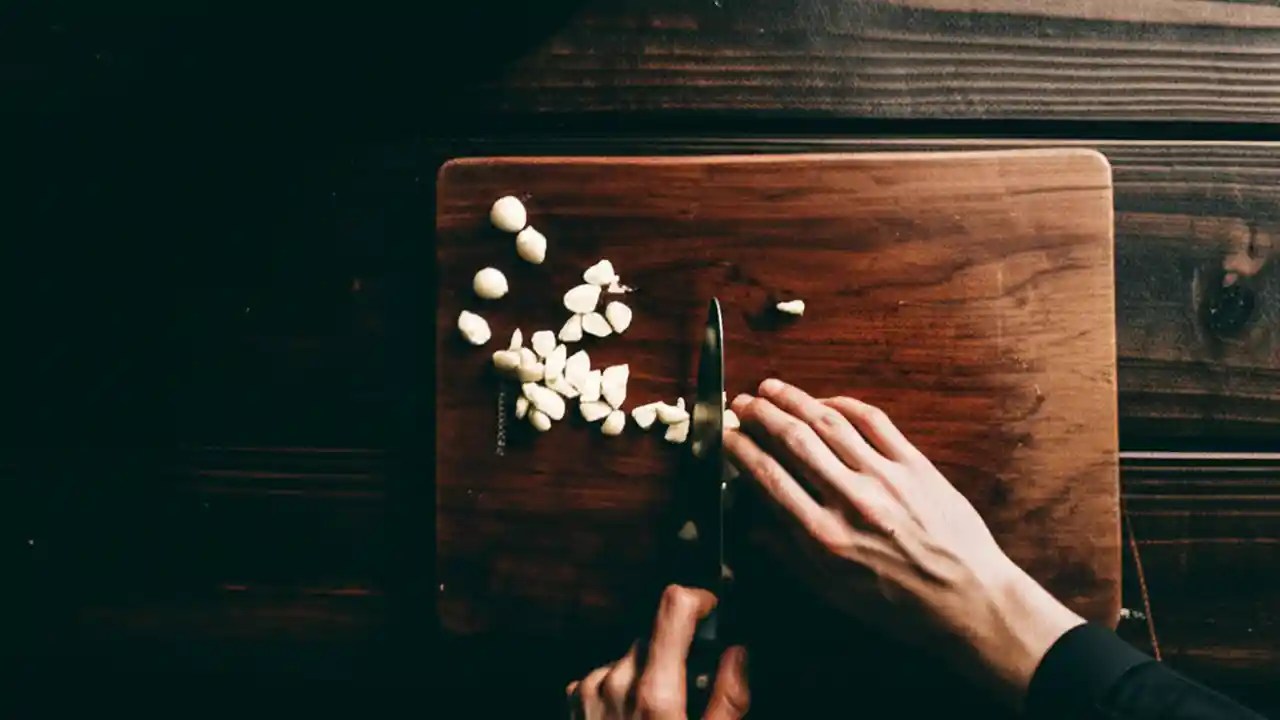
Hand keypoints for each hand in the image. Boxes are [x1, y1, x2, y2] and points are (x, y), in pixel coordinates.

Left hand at [566, 585, 748, 719]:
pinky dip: (621, 687)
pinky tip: (632, 719)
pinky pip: (605, 674)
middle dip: (674, 651)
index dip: (698, 599)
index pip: (673, 607)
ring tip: (657, 714)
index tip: (709, 608)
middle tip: (688, 689)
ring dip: (647, 671)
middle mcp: (616, 683)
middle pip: (654, 636)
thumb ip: (727, 699)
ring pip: (630, 654)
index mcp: (655, 693)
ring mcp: (590, 691)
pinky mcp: (574, 701)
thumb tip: (737, 655)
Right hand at [724, 379, 1083, 706]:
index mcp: (824, 536)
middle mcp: (852, 500)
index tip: (726, 435)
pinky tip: (826, 400)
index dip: (741, 449)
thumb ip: (788, 553)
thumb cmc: (898, 604)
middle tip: (742, 402)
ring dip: (795, 398)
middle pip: (794, 439)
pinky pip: (874, 421)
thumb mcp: (832, 592)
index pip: (769, 477)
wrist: (967, 600)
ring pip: (831, 421)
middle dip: (760, 414)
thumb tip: (751, 523)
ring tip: (772, 388)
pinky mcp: (916, 464)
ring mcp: (886, 477)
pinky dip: (845, 403)